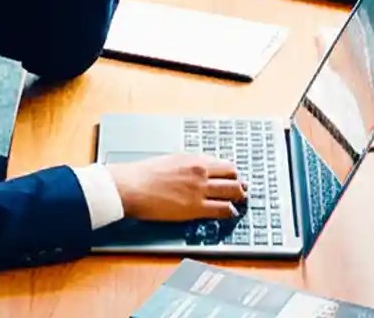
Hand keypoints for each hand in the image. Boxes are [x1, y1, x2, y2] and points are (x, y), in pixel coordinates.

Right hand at [107, 154, 246, 221]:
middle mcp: (201, 172)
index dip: (232, 174)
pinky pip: (221, 209)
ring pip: (232, 192)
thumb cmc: (144, 174)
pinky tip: (229, 214)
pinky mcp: (195, 208)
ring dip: (238, 198)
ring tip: (239, 203)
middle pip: (233, 177)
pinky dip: (229, 212)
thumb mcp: (171, 161)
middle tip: (242, 191)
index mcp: (194, 160)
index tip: (234, 179)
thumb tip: (197, 170)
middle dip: (240, 185)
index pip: (224, 165)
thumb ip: (188, 165)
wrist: (131, 186)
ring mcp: (200, 190)